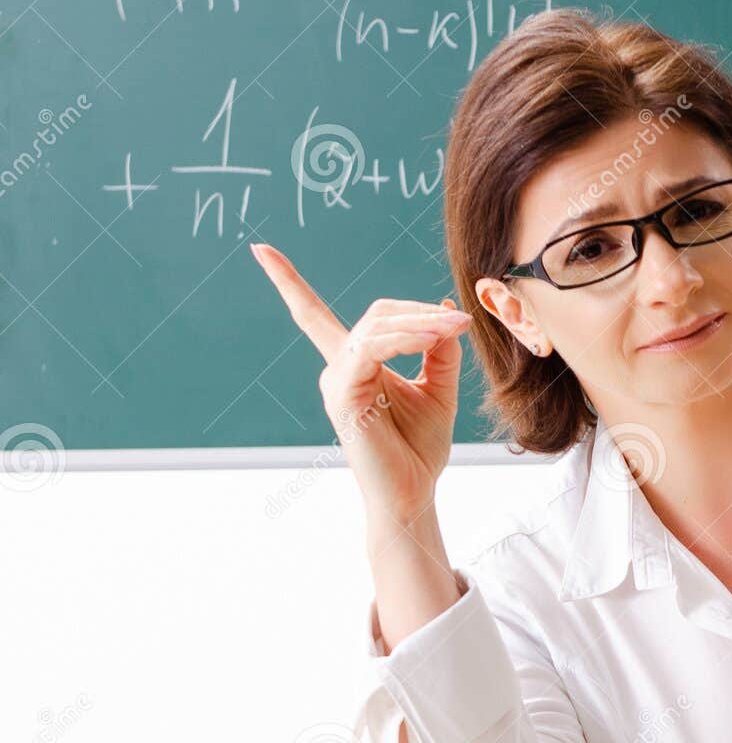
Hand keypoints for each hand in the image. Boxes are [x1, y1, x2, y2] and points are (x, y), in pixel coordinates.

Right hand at [251, 242, 469, 522]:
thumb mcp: (438, 387)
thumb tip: (442, 305)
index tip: (260, 249)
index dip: (287, 282)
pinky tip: (430, 341)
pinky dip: (402, 339)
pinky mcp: (343, 396)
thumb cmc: (420, 446)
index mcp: (354, 364)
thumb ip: (438, 348)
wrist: (414, 492)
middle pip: (376, 313)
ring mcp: (336, 382)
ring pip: (374, 328)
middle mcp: (338, 368)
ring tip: (454, 328)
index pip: (313, 314)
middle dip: (419, 312)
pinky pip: (370, 350)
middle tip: (460, 321)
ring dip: (419, 324)